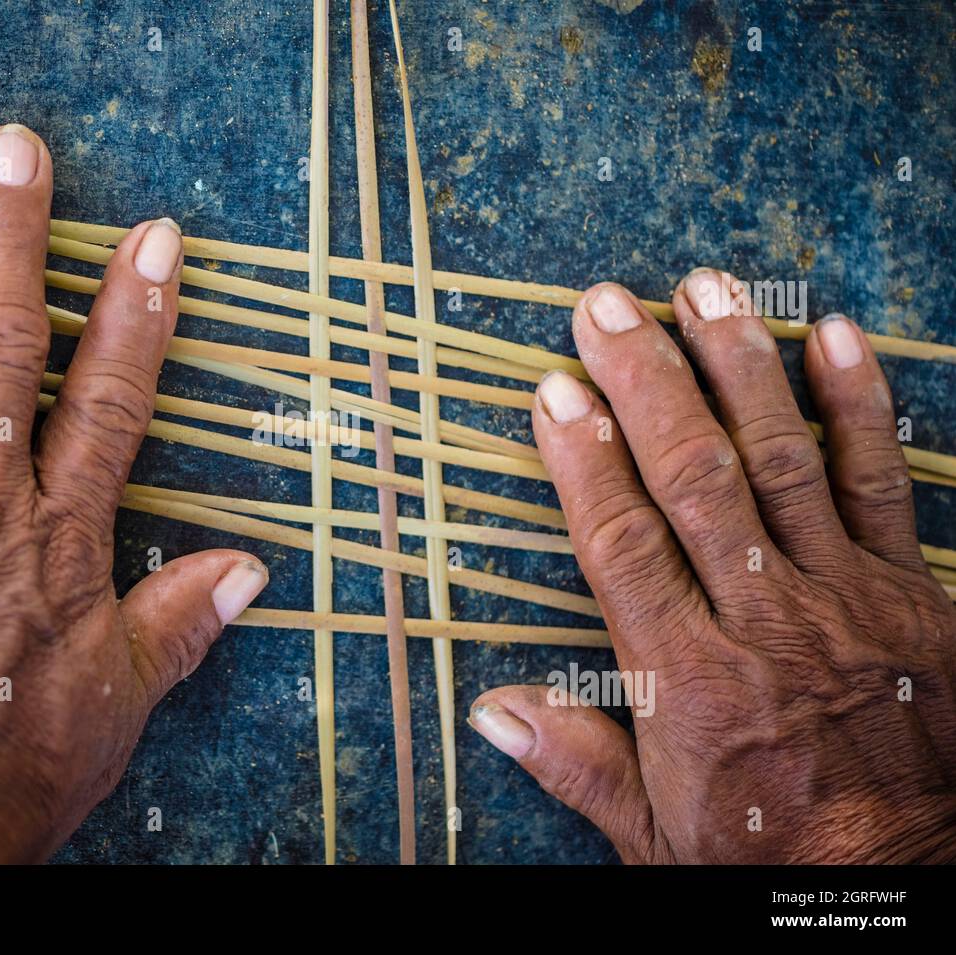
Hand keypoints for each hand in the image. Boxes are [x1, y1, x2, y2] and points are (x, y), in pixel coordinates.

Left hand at [0, 126, 268, 862]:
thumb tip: (255, 569)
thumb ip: (180, 622)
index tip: (157, 238)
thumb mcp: (118, 703)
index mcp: (61, 535)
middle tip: (16, 147)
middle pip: (4, 343)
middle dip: (14, 237)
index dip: (139, 314)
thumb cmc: (8, 769)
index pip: (113, 398)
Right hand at [470, 274, 955, 862]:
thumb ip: (577, 765)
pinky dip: (860, 406)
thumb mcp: (654, 837)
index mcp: (691, 680)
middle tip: (605, 307)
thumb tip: (490, 712)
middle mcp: (765, 622)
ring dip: (738, 366)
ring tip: (701, 288)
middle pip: (695, 479)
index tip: (554, 391)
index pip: (624, 544)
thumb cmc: (769, 857)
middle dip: (645, 383)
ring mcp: (845, 597)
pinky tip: (832, 335)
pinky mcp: (911, 593)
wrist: (908, 886)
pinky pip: (883, 483)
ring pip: (783, 459)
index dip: (585, 461)